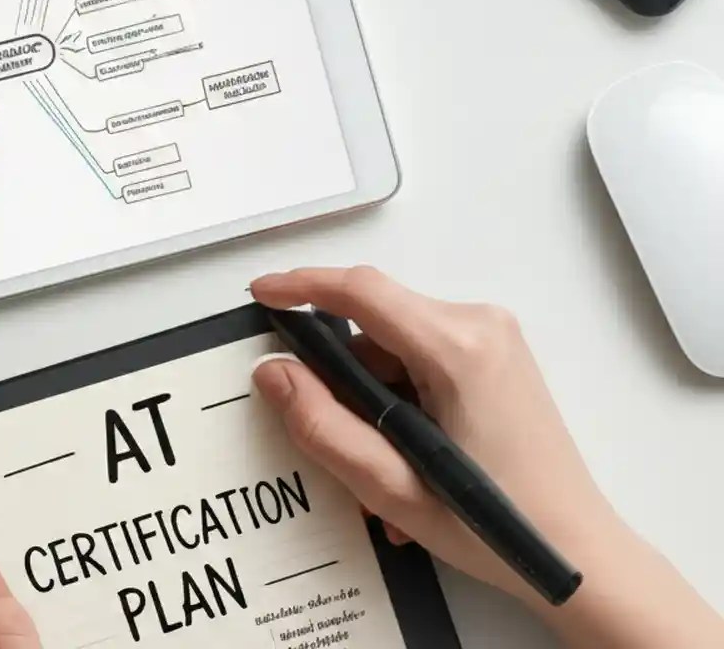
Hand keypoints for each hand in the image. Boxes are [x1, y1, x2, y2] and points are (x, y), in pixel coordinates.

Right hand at [250, 267, 722, 647]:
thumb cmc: (500, 527)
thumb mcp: (390, 485)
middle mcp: (481, 328)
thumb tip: (275, 373)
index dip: (302, 286)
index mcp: (458, 348)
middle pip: (373, 327)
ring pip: (393, 350)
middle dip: (342, 382)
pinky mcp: (495, 359)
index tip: (263, 295)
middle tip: (336, 444)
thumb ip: (322, 424)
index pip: (362, 291)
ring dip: (372, 406)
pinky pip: (419, 363)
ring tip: (383, 476)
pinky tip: (408, 462)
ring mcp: (493, 341)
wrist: (577, 554)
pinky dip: (399, 407)